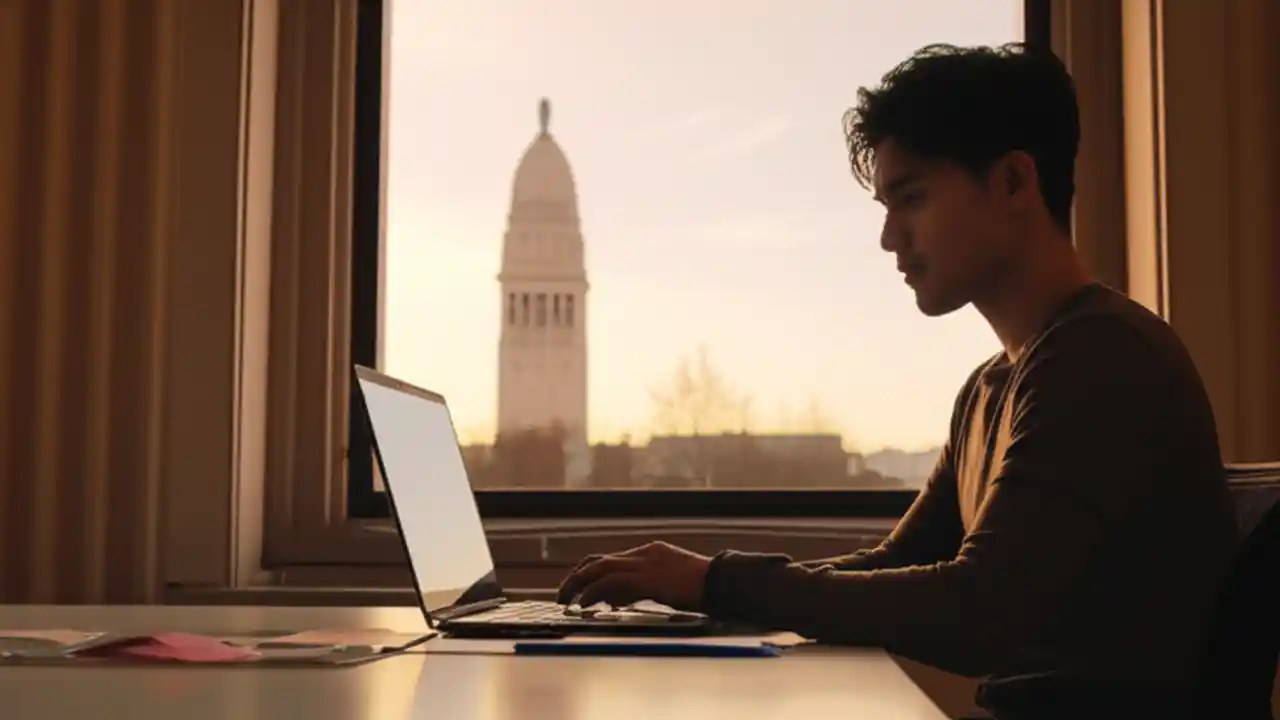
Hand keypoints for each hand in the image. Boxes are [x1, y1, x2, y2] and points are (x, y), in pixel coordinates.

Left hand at [556, 541, 711, 610]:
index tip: (576, 587)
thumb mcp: (667, 585)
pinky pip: (611, 583)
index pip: (610, 558)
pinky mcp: (647, 578)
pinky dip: (593, 592)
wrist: (721, 583)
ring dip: (577, 584)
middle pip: (599, 560)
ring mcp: (645, 564)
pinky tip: (584, 604)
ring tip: (565, 600)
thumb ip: (640, 589)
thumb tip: (613, 600)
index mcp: (650, 552)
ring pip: (599, 568)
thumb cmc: (700, 589)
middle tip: (562, 593)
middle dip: (576, 577)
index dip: (589, 572)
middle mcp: (643, 553)